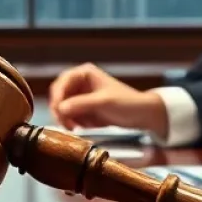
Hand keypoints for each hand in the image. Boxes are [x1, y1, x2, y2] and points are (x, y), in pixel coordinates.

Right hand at [48, 63, 168, 139]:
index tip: (58, 112)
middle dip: (59, 110)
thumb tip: (60, 108)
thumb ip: (82, 104)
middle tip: (64, 124)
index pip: (62, 83)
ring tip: (73, 128)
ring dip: (65, 118)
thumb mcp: (104, 102)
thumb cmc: (127, 103)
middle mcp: (79, 83)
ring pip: (62, 107)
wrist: (144, 115)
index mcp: (84, 73)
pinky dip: (72, 122)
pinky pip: (70, 115)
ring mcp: (81, 96)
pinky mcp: (84, 109)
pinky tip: (80, 128)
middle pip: (59, 95)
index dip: (57, 97)